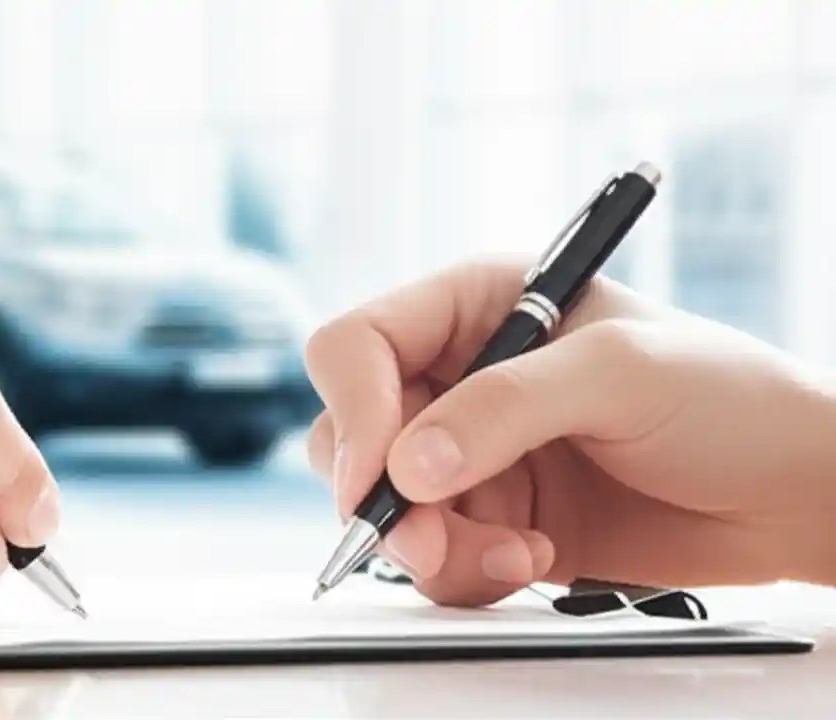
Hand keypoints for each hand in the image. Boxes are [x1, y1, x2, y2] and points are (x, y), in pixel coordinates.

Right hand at [305, 259, 835, 606]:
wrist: (791, 492)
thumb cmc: (728, 397)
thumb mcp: (619, 373)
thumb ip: (505, 409)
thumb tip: (406, 467)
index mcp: (477, 307)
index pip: (359, 346)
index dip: (355, 408)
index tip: (382, 474)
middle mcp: (460, 377)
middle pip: (351, 433)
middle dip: (380, 495)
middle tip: (427, 537)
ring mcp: (472, 453)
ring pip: (384, 506)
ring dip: (432, 544)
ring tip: (512, 554)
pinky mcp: (491, 518)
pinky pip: (432, 555)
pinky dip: (466, 570)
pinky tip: (533, 557)